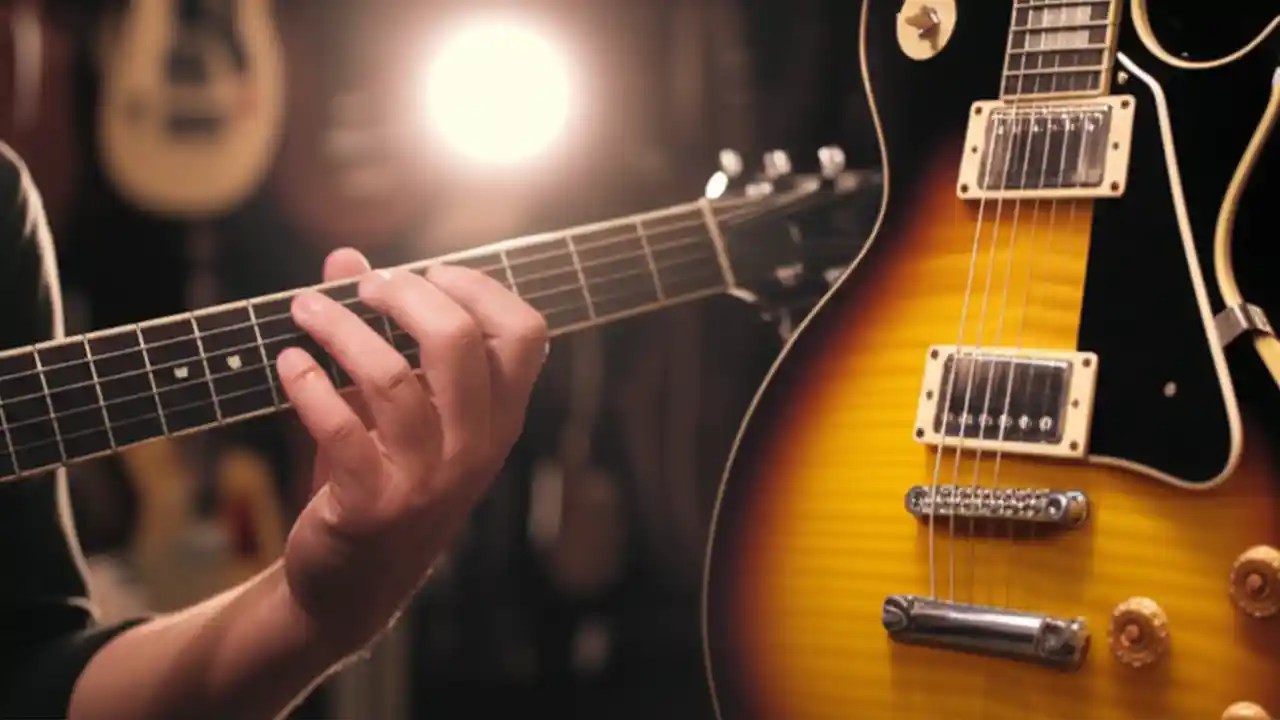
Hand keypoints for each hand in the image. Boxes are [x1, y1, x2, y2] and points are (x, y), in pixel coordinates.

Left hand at [275, 248, 547, 654]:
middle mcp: (475, 448)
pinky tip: (288, 363)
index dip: (480, 287)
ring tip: (304, 308)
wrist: (354, 586)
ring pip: (391, 379)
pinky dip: (308, 384)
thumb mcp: (394, 409)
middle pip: (459, 341)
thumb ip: (377, 333)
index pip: (525, 333)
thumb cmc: (382, 480)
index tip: (430, 272)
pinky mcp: (372, 505)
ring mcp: (427, 480)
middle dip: (405, 295)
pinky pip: (339, 428)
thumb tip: (345, 257)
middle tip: (363, 287)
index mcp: (499, 419)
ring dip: (339, 329)